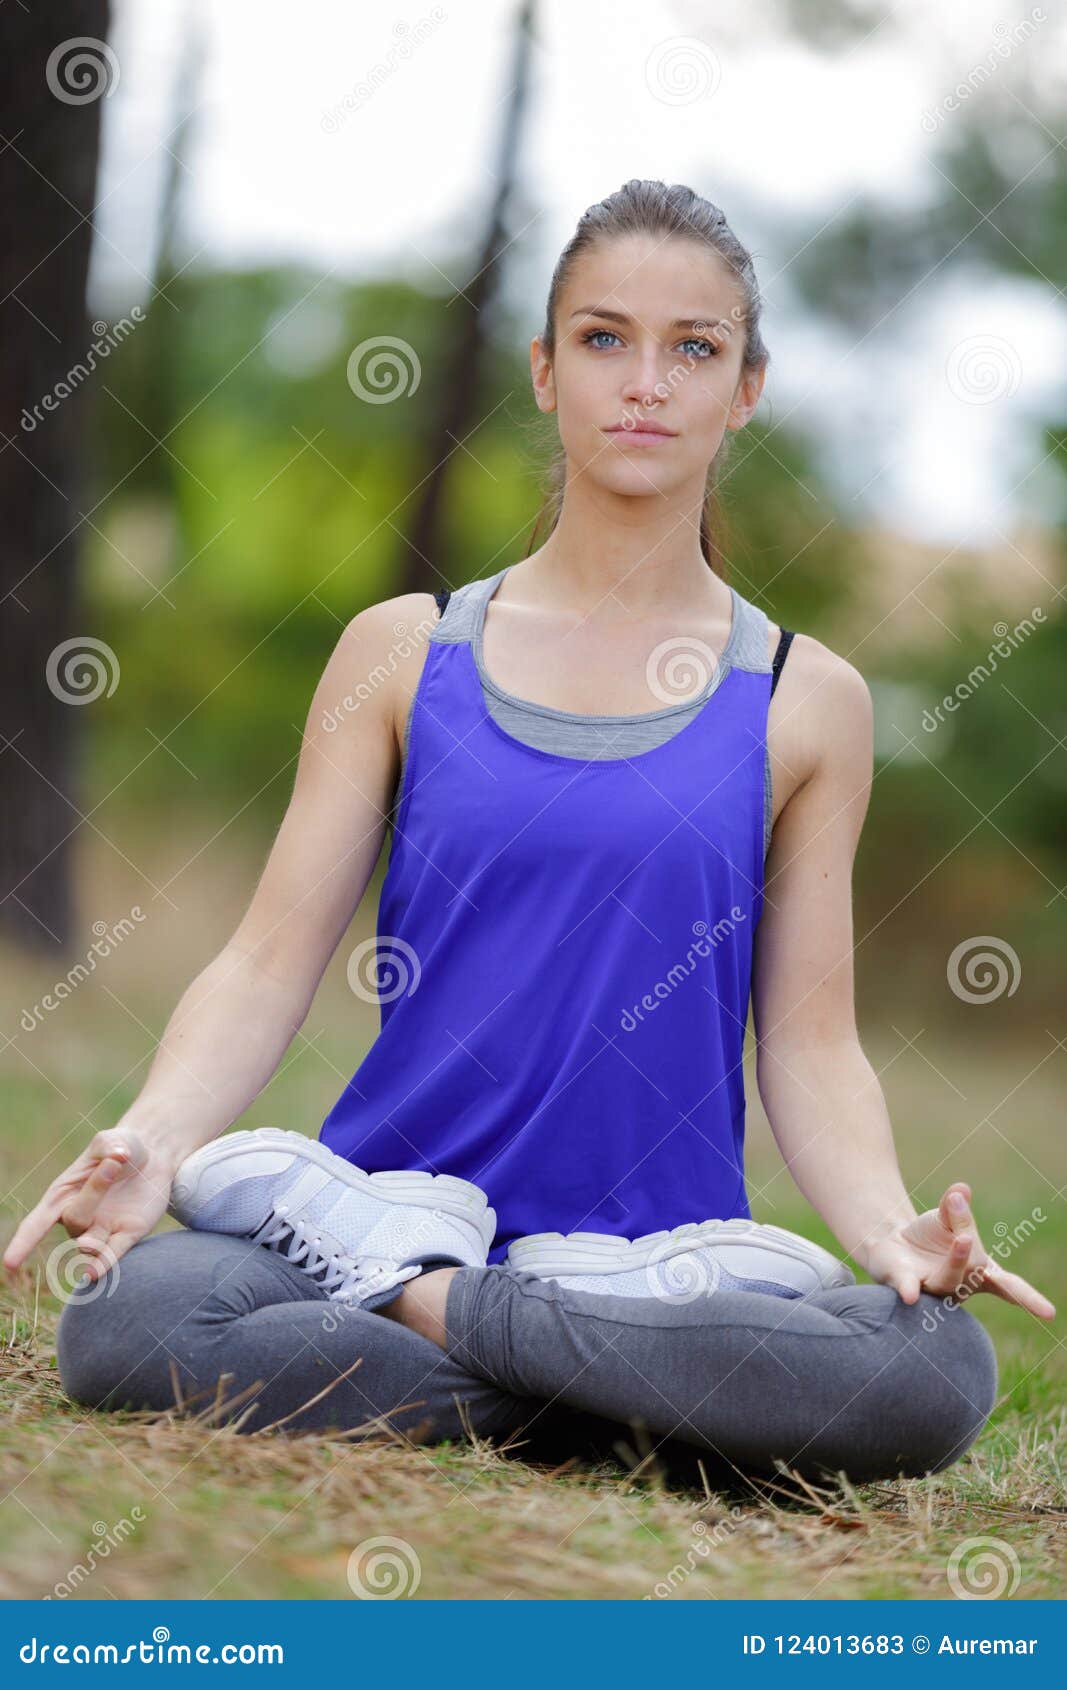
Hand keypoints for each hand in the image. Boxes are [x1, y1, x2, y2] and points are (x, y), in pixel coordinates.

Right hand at [3, 1127, 177, 1285]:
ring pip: (90, 1243)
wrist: (152, 1158)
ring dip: (90, 1245)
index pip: (36, 1223)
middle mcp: (78, 1218)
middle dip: (91, 1194)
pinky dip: (104, 1264)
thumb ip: (110, 1146)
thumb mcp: (112, 1140)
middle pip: (75, 1220)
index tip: (9, 1263)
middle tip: (114, 1162)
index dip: (23, 1242)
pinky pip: (113, 1254)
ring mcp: (102, 1229)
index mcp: (62, 1195)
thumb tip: (118, 1157)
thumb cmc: (121, 1148)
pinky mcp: (127, 1234)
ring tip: (88, 1244)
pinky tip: (94, 1274)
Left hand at [861, 1181, 1055, 1320]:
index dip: (1029, 1299)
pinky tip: (910, 1296)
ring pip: (948, 1280)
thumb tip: (961, 1191)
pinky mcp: (905, 1283)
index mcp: (979, 1270)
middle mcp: (960, 1285)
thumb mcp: (945, 1216)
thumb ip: (954, 1208)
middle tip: (967, 1236)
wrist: (892, 1242)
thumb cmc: (929, 1236)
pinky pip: (910, 1288)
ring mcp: (933, 1286)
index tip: (1050, 1314)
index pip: (1009, 1285)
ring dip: (956, 1261)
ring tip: (962, 1239)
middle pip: (975, 1272)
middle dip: (973, 1253)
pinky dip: (911, 1291)